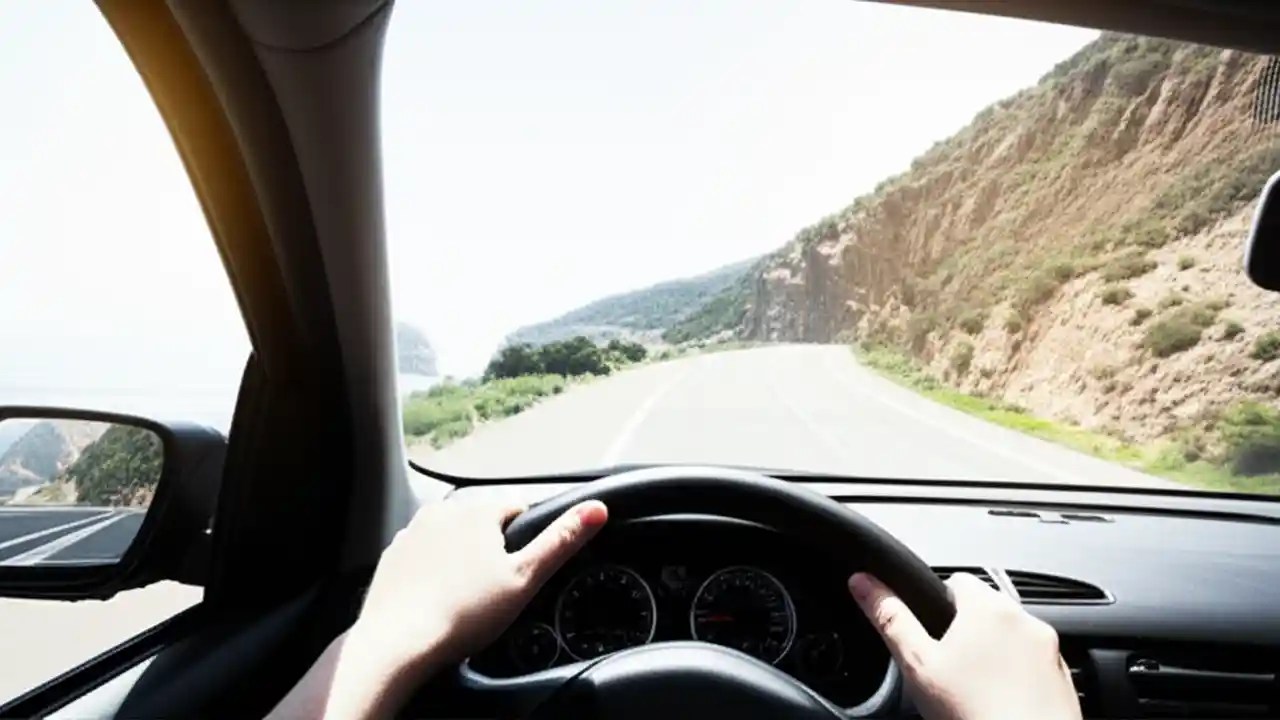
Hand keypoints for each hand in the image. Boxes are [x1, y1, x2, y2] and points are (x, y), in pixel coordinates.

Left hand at [350, 496, 607, 692]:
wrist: (397, 642)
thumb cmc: (464, 613)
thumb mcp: (525, 579)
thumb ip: (561, 541)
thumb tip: (597, 509)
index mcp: (478, 510)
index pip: (518, 509)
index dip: (527, 540)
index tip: (522, 570)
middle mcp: (442, 511)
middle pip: (483, 523)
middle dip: (493, 549)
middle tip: (495, 590)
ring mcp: (412, 532)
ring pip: (452, 538)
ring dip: (462, 557)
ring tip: (466, 597)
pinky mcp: (393, 556)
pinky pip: (424, 556)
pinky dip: (433, 571)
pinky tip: (439, 598)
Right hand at [849, 572, 1080, 719]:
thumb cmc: (975, 714)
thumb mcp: (918, 665)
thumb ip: (889, 618)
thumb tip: (862, 582)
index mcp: (988, 607)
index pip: (954, 581)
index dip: (935, 609)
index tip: (930, 641)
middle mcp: (1026, 620)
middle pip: (983, 611)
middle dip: (964, 634)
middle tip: (947, 672)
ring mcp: (1050, 651)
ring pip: (1009, 640)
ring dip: (992, 656)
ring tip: (973, 693)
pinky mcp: (1064, 680)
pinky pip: (1032, 667)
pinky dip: (1016, 679)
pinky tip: (999, 705)